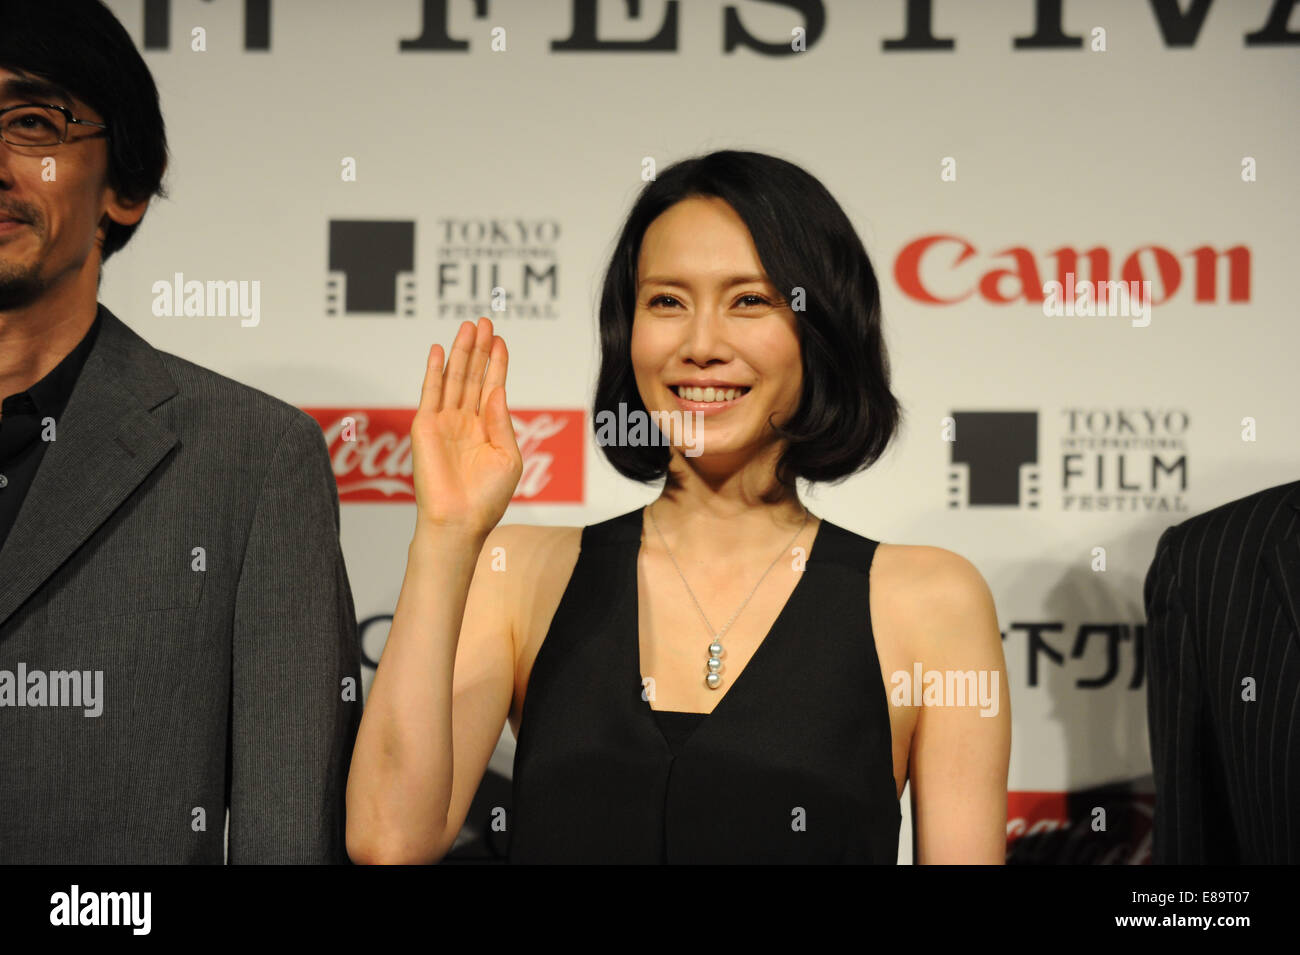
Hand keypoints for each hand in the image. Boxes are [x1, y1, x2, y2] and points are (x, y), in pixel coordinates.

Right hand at [410, 317, 522, 538]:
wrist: (460, 521)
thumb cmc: (487, 498)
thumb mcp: (508, 456)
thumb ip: (502, 421)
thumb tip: (497, 389)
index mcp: (488, 429)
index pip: (492, 387)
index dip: (497, 363)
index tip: (501, 340)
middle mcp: (465, 422)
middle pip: (473, 376)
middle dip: (479, 349)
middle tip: (485, 322)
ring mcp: (445, 423)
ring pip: (454, 379)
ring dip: (461, 352)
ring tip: (469, 326)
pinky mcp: (425, 427)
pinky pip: (430, 392)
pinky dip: (434, 370)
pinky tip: (439, 349)